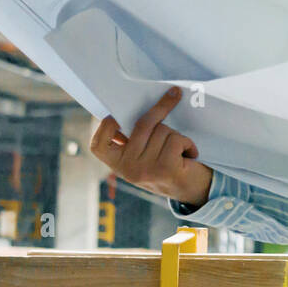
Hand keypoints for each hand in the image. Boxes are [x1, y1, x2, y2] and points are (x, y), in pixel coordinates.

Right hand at [89, 88, 213, 205]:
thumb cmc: (166, 164)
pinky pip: (177, 139)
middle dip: (161, 111)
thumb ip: (135, 137)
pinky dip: (187, 143)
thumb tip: (139, 102)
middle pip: (143, 124)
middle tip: (174, 95)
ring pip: (163, 130)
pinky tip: (187, 155)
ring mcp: (145, 170)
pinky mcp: (166, 169)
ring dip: (175, 135)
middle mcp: (127, 169)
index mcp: (117, 164)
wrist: (189, 191)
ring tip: (177, 149)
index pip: (99, 145)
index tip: (115, 116)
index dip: (105, 127)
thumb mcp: (144, 154)